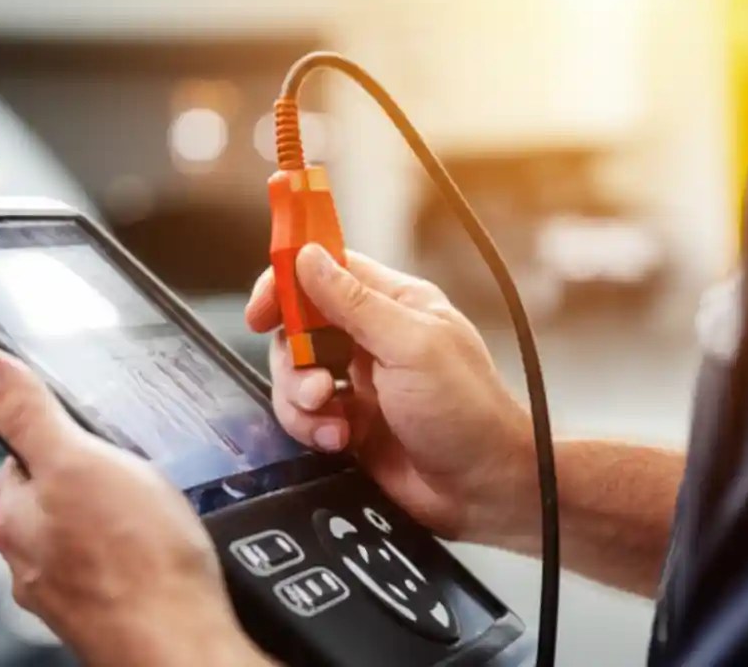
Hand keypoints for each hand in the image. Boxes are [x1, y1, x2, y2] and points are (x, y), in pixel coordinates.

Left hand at [0, 348, 272, 666]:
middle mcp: (35, 562)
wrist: (183, 644)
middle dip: (95, 480)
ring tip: (156, 512)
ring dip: (120, 520)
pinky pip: (122, 568)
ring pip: (91, 537)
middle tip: (136, 470)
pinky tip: (167, 552)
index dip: (58, 436)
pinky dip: (141, 556)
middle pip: (58, 498)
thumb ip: (27, 413)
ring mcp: (74, 594)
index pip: (21, 459)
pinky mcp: (114, 612)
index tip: (88, 432)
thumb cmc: (136, 564)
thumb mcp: (79, 460)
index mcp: (18, 519)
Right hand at [245, 245, 535, 543]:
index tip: (262, 310)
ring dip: (301, 399)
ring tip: (333, 423)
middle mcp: (373, 339)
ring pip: (294, 374)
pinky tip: (339, 441)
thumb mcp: (411, 347)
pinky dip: (311, 428)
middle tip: (317, 385)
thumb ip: (354, 303)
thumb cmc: (467, 412)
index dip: (287, 283)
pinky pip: (303, 415)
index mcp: (395, 305)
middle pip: (298, 327)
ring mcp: (359, 383)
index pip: (327, 271)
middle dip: (293, 358)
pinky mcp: (347, 424)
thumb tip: (307, 256)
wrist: (485, 490)